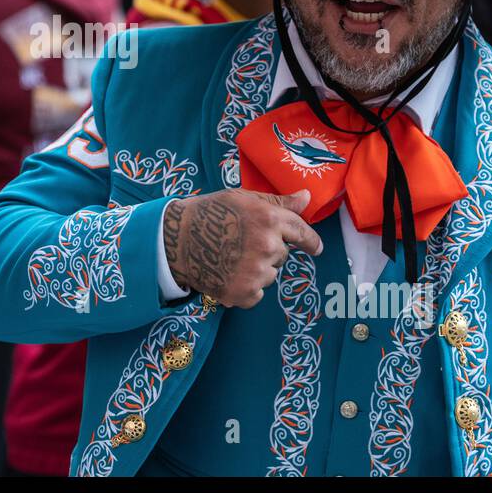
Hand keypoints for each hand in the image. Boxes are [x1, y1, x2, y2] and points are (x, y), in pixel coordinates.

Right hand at [162, 189, 321, 308]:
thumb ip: (278, 202)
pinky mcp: (243, 293)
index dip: (311, 241)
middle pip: (282, 255)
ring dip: (256, 269)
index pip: (302, 233)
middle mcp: (267, 246)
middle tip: (239, 243)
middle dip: (267, 250)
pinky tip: (227, 274)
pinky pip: (257, 293)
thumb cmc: (208, 213)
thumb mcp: (242, 199)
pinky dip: (246, 288)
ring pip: (269, 274)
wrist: (175, 240)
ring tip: (229, 257)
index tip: (316, 249)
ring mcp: (255, 272)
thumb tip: (307, 198)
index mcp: (269, 219)